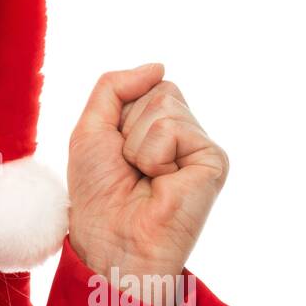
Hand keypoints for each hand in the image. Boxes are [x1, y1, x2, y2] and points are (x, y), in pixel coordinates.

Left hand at [66, 63, 228, 281]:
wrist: (111, 238)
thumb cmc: (98, 192)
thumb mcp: (91, 128)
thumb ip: (114, 87)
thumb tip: (159, 66)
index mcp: (159, 127)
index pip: (147, 84)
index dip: (120, 115)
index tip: (117, 152)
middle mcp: (185, 135)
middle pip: (160, 90)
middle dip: (130, 126)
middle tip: (131, 167)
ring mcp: (201, 148)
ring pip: (165, 104)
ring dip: (138, 143)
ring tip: (145, 177)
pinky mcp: (213, 161)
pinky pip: (173, 128)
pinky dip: (153, 154)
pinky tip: (161, 183)